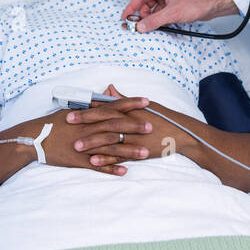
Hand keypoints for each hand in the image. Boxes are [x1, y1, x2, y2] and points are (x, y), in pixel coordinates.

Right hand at [42, 96, 156, 174]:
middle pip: (115, 127)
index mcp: (87, 116)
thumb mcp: (72, 110)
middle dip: (134, 126)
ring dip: (128, 151)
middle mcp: (88, 129)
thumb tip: (107, 93)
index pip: (113, 107)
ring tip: (145, 154)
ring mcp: (84, 146)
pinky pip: (98, 166)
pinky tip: (125, 171)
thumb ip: (92, 104)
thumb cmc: (53, 123)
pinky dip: (111, 169)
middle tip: (151, 127)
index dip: (130, 103)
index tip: (147, 101)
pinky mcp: (78, 161)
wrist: (33, 138)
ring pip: (110, 148)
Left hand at [81, 86, 196, 167]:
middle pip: (104, 121)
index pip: (107, 107)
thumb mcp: (145, 105)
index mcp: (131, 110)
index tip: (73, 107)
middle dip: (85, 122)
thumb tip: (108, 88)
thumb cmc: (163, 118)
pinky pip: (119, 156)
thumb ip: (124, 98)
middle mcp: (131, 122)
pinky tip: (92, 162)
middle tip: (68, 123)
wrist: (181, 134)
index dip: (89, 108)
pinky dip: (106, 159)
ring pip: (109, 140)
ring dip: (92, 143)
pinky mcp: (138, 152)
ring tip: (76, 146)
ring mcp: (134, 138)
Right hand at [121, 0, 235, 32]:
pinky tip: (159, 26)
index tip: (124, 17)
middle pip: (146, 4)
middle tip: (138, 27)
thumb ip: (154, 20)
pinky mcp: (174, 6)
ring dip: (151, 19)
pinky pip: (161, 13)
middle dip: (142, 16)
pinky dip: (158, 20)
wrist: (213, 5)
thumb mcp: (172, 13)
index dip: (131, 8)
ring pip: (153, 10)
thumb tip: (140, 27)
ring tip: (150, 27)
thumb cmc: (197, 2)